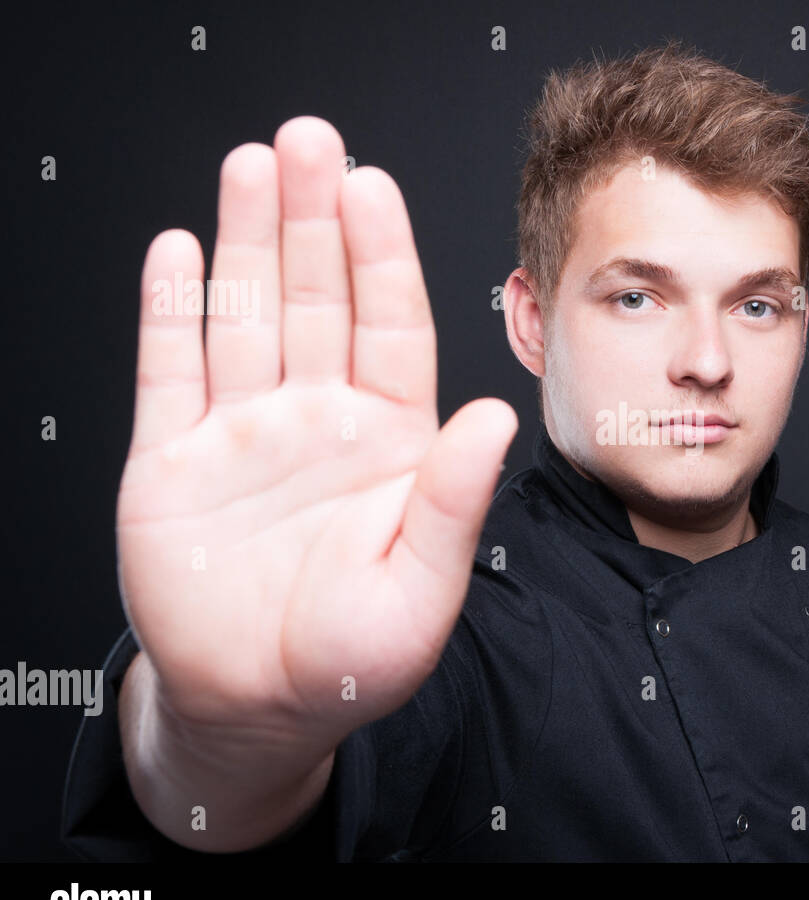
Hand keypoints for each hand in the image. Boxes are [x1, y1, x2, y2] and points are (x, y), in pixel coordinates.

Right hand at [116, 116, 515, 745]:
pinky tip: (179, 251)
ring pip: (247, 315)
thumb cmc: (355, 658)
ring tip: (252, 165)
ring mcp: (245, 432)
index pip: (390, 326)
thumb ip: (455, 500)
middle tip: (311, 140)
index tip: (374, 189)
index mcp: (390, 440)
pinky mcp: (175, 459)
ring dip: (249, 240)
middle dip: (314, 219)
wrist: (261, 705)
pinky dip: (170, 311)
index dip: (383, 256)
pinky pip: (171, 370)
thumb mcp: (421, 588)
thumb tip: (493, 418)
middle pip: (318, 298)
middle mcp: (320, 419)